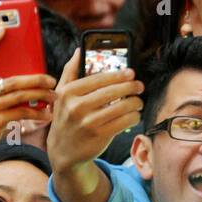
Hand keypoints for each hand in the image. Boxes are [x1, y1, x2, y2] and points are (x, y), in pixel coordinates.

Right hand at [46, 49, 143, 173]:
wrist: (63, 150)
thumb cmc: (66, 118)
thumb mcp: (61, 95)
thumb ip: (70, 71)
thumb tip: (78, 51)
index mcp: (68, 92)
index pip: (99, 78)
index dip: (118, 75)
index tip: (130, 73)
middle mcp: (76, 107)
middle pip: (112, 91)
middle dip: (131, 86)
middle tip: (139, 86)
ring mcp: (88, 122)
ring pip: (122, 107)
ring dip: (136, 102)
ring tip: (138, 101)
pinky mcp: (100, 136)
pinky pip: (124, 122)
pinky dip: (134, 117)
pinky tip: (134, 115)